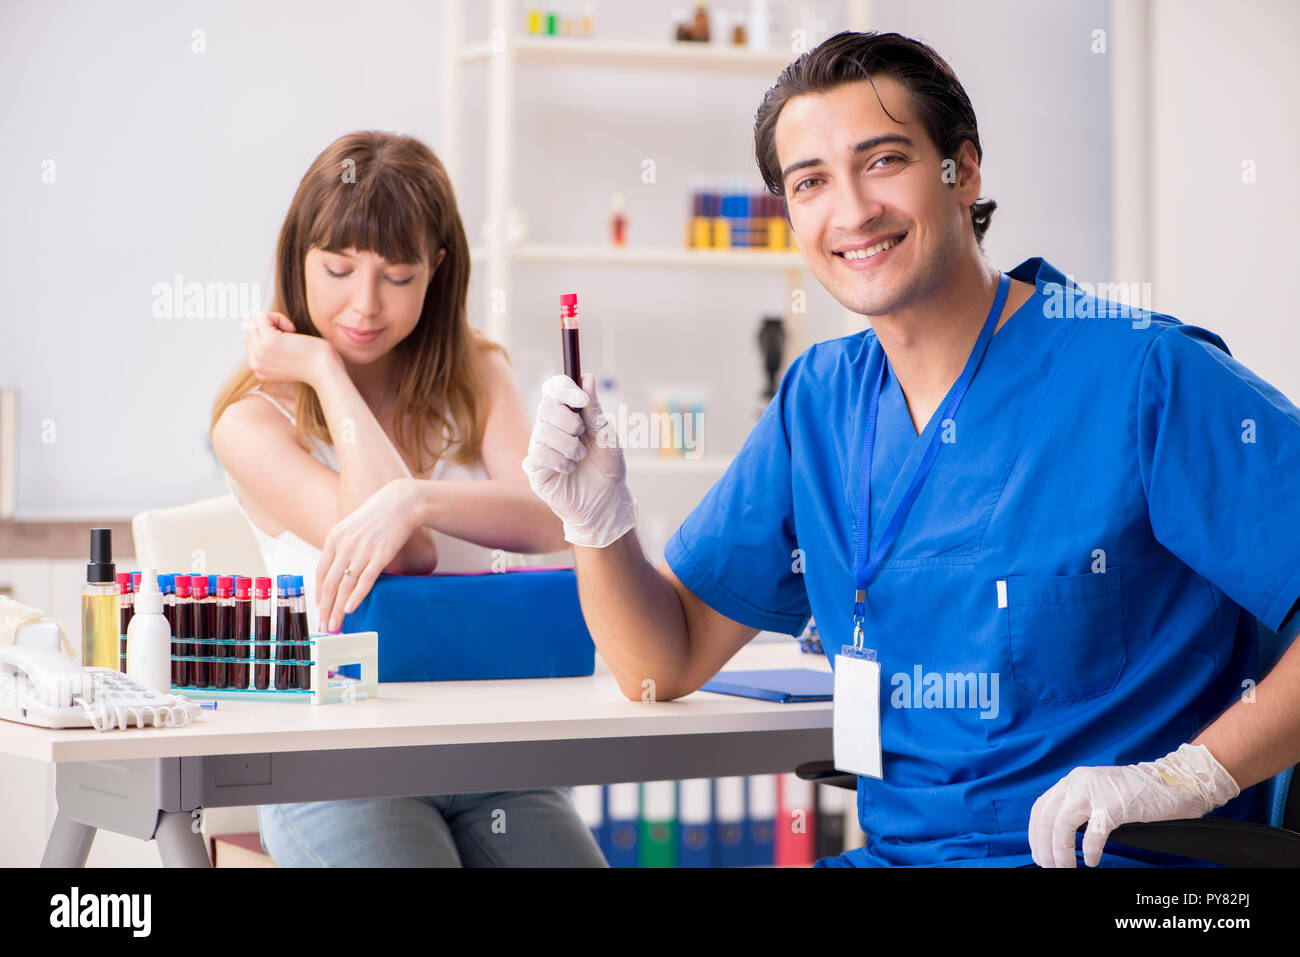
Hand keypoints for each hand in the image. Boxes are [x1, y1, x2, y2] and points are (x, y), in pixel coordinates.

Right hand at [242, 311, 337, 388]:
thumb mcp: (287, 355)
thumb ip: (271, 345)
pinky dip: (278, 317)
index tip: (288, 340)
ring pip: (252, 321)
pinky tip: (293, 329)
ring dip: (273, 320)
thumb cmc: (315, 361)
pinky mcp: (268, 342)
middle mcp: (255, 363)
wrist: (326, 372)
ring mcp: (260, 353)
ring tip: (291, 332)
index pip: (250, 339)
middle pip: (249, 328)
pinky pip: (262, 316)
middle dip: (268, 324)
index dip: (268, 332)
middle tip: (291, 334)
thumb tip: (251, 318)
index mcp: (258, 368)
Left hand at [316, 478, 434, 631]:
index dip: (319, 593)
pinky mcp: (381, 555)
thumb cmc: (378, 516)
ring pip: (345, 586)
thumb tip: (339, 569)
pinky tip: (351, 608)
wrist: (401, 503)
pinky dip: (356, 596)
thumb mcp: (352, 527)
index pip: (321, 572)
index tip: (320, 609)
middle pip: (330, 583)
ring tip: (336, 625)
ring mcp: (363, 550)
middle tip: (324, 625)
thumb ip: (343, 547)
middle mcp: (345, 545)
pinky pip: (365, 580)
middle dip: (325, 608)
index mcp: (335, 538)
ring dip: (338, 609)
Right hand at [521, 373, 637, 547]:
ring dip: (568, 444)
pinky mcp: (534, 469)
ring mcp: (539, 447)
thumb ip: (594, 410)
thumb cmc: (607, 467)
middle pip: (545, 407)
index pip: (553, 389)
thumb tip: (587, 378)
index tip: (581, 399)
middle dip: (569, 421)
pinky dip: (559, 461)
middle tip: (582, 434)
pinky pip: (538, 454)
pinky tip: (569, 469)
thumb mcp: (606, 436)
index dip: (563, 388)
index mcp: (567, 414)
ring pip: (542, 431)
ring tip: (580, 457)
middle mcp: (549, 427)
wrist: (606, 501)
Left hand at [1028, 743, 1240, 866]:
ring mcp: (1095, 793)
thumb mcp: (1096, 793)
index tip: (1039, 853)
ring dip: (1061, 852)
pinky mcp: (1114, 806)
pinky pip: (1093, 833)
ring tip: (1066, 867)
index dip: (1035, 833)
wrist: (1170, 782)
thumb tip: (1057, 835)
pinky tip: (1092, 860)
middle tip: (1049, 866)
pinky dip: (1089, 850)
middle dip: (1043, 846)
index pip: (1040, 808)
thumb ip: (1076, 806)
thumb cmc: (1135, 794)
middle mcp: (1077, 782)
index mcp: (1072, 780)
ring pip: (1062, 826)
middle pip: (1046, 818)